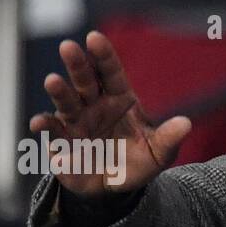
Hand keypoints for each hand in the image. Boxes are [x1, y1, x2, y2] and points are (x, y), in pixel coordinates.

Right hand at [31, 30, 190, 196]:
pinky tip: (39, 123)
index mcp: (119, 99)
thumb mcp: (159, 153)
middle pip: (85, 80)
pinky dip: (45, 126)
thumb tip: (186, 124)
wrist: (117, 189)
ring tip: (52, 81)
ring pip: (66, 102)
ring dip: (59, 91)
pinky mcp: (62, 142)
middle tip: (69, 47)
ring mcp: (76, 121)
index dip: (103, 56)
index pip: (111, 73)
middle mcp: (95, 105)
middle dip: (77, 64)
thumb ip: (169, 138)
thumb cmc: (137, 163)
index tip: (94, 38)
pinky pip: (53, 131)